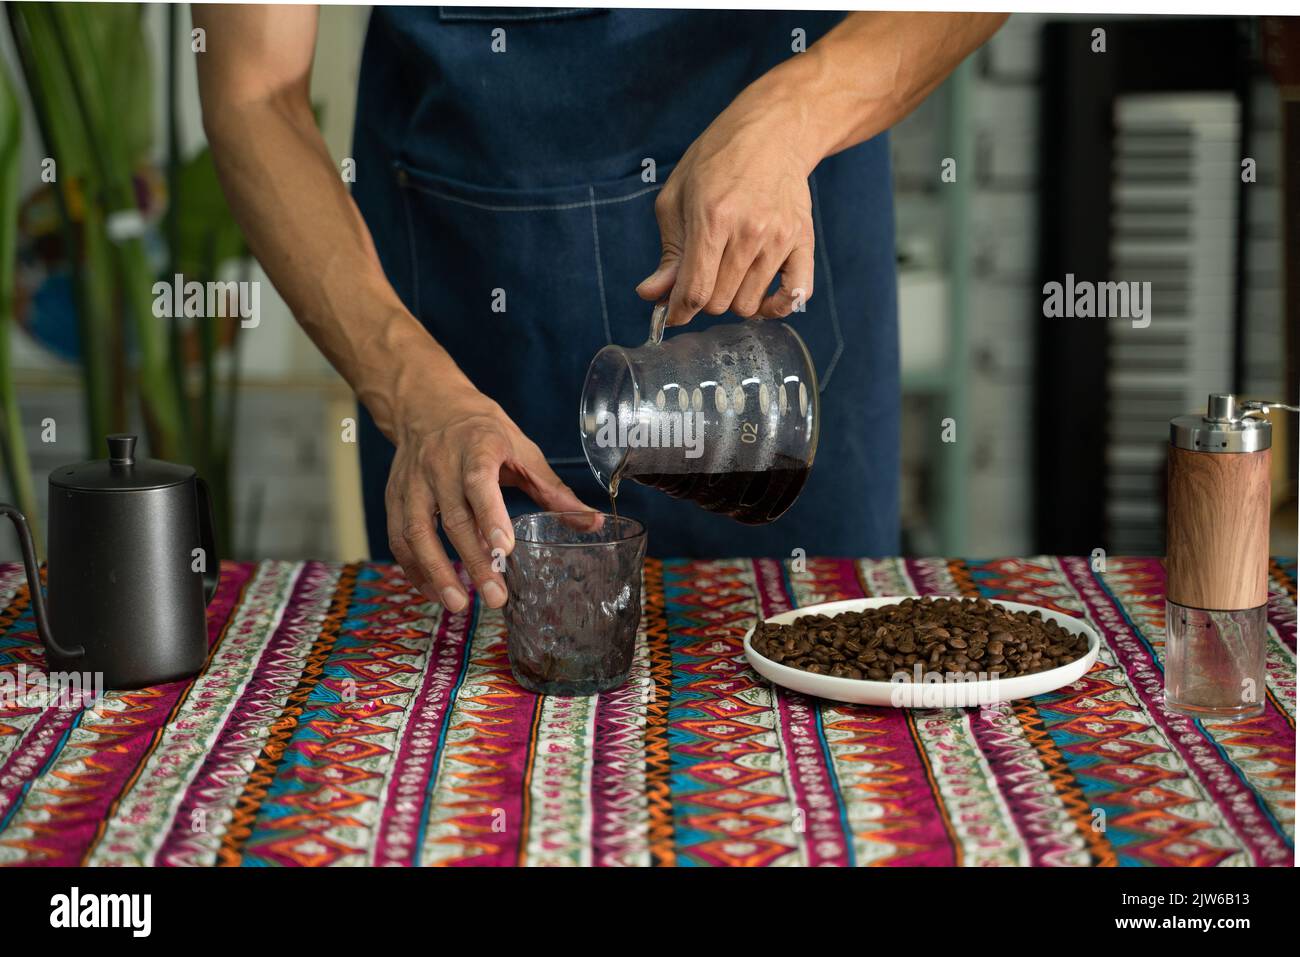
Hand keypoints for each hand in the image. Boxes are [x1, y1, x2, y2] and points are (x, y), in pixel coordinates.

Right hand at [386, 387, 589, 611]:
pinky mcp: (395, 497)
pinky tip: (434, 591)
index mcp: (477, 447)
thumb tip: (594, 523)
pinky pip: (399, 537)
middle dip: (474, 561)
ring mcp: (413, 482)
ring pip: (417, 531)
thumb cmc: (483, 432)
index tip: (504, 548)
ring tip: (458, 604)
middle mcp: (440, 464)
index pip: (479, 482)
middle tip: (495, 597)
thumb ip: (554, 491)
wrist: (428, 406)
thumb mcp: (523, 450)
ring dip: (437, 572)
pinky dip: (414, 568)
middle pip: (454, 518)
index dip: (490, 515)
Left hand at [636, 83, 818, 326]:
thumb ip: (668, 253)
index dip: (678, 312)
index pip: (695, 291)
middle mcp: (749, 232)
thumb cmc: (717, 159)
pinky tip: (761, 296)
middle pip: (720, 302)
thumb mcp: (677, 197)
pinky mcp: (802, 240)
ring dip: (733, 300)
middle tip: (701, 278)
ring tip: (727, 275)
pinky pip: (795, 296)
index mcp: (712, 219)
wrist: (772, 131)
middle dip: (703, 300)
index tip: (673, 314)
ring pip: (750, 304)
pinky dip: (775, 306)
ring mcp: (780, 238)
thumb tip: (651, 295)